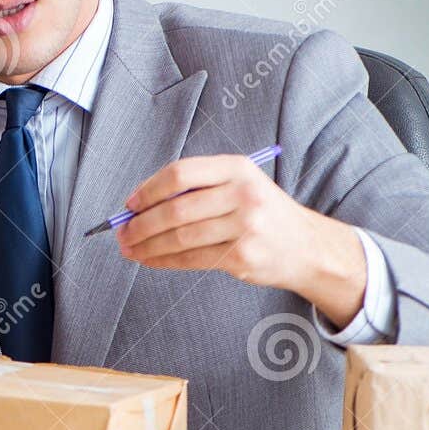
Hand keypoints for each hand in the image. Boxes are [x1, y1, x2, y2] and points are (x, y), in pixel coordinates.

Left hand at [115, 154, 366, 327]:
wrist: (306, 247)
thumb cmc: (262, 214)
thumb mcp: (239, 186)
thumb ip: (197, 189)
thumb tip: (140, 205)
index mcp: (237, 168)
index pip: (181, 173)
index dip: (149, 189)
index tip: (129, 205)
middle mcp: (243, 194)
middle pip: (176, 208)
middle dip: (141, 223)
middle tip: (121, 232)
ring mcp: (244, 227)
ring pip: (180, 236)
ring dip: (147, 245)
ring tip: (130, 249)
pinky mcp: (241, 256)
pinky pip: (191, 259)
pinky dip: (164, 260)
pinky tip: (149, 260)